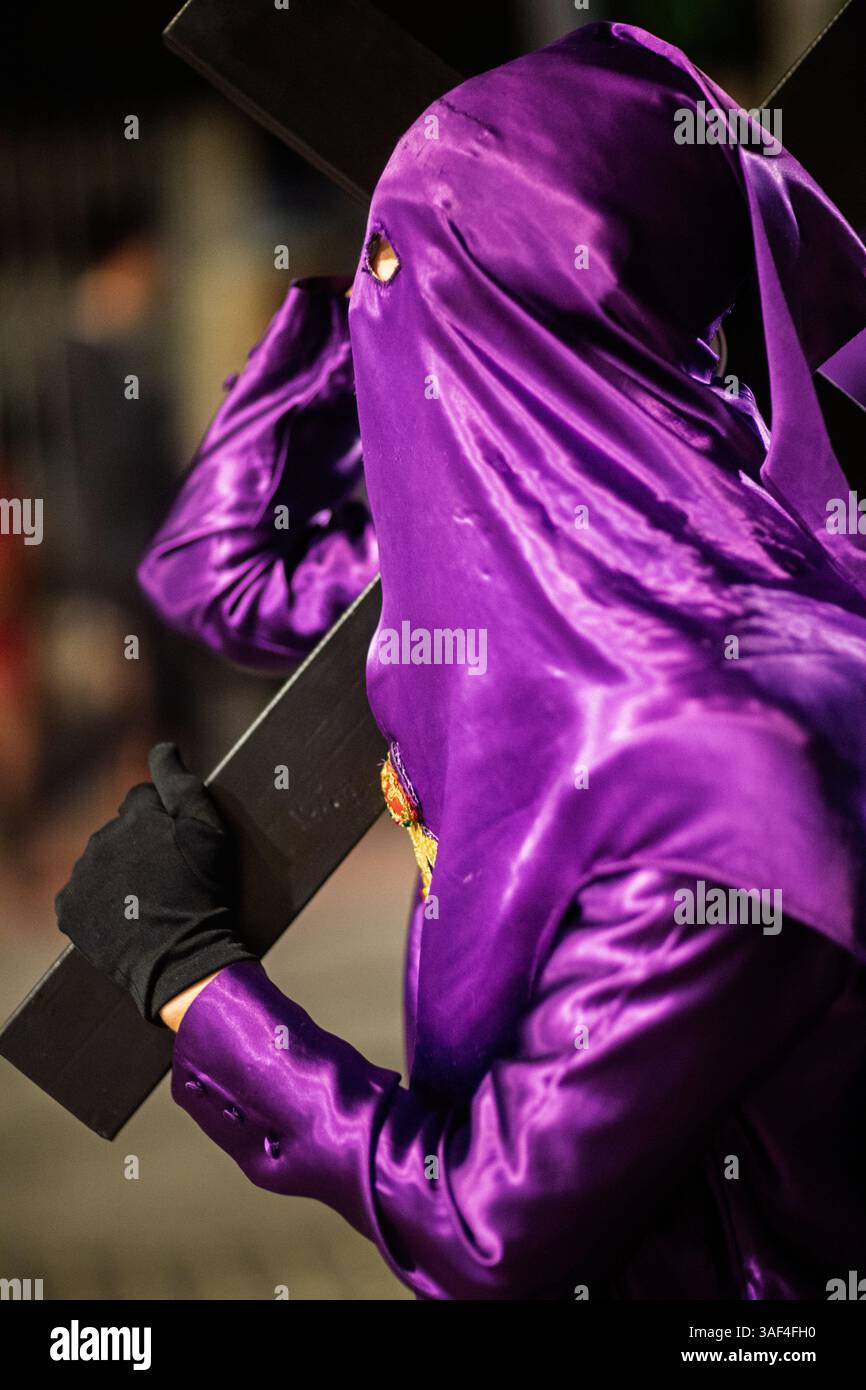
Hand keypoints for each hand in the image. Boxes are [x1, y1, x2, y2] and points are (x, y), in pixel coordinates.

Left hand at [55, 743, 257, 1025]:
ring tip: (146, 900)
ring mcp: (82, 875)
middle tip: (166, 876)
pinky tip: (124, 916)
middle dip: (140, 844)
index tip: (179, 845)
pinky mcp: (69, 909)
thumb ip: (183, 784)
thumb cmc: (203, 893)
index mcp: (135, 816)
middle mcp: (102, 839)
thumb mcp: (209, 832)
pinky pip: (81, 894)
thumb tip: (164, 746)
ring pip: (100, 860)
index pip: (144, 799)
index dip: (165, 819)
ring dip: (119, 871)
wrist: (182, 959)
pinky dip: (98, 901)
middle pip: (121, 829)